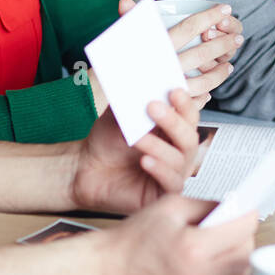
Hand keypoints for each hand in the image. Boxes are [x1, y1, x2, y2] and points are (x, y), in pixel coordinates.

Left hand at [71, 88, 201, 213]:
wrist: (85, 168)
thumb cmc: (107, 142)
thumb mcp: (118, 116)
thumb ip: (132, 100)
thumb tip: (143, 81)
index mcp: (172, 130)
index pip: (188, 115)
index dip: (184, 103)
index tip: (174, 90)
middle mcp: (178, 151)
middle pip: (189, 136)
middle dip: (172, 121)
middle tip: (153, 107)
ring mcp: (173, 172)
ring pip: (179, 160)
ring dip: (159, 146)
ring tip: (137, 138)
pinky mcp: (163, 193)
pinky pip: (171, 183)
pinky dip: (160, 170)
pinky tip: (145, 161)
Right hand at [102, 195, 256, 274]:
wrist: (109, 271)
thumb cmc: (135, 237)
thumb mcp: (170, 207)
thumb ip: (207, 204)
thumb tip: (236, 204)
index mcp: (194, 248)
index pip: (242, 229)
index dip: (246, 214)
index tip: (246, 207)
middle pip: (246, 252)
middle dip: (243, 234)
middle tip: (231, 223)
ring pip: (242, 274)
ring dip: (238, 256)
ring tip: (221, 243)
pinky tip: (211, 262)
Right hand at [117, 0, 242, 105]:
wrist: (100, 105)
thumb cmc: (107, 71)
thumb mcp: (116, 43)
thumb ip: (127, 23)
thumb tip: (126, 1)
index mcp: (157, 48)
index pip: (189, 27)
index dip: (209, 16)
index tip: (225, 7)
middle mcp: (166, 68)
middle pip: (203, 53)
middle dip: (223, 44)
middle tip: (237, 37)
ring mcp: (169, 89)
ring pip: (204, 81)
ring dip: (220, 72)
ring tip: (229, 64)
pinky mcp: (170, 109)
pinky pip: (193, 101)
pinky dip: (204, 96)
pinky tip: (209, 91)